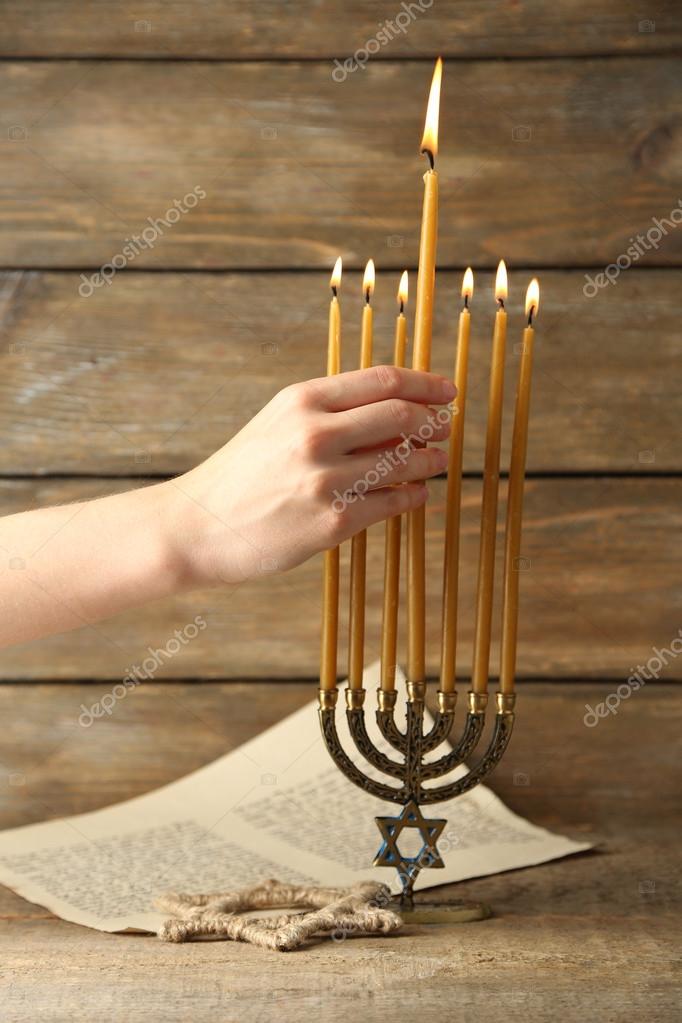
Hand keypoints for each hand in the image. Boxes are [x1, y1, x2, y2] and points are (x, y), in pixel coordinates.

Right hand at [164, 366, 455, 585]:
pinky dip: (412, 496)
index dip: (425, 384)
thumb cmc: (242, 472)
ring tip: (436, 461)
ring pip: (403, 462)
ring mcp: (325, 480)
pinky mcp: (332, 522)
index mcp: (303, 400)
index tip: (447, 390)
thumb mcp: (279, 424)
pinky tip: (415, 494)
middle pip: (401, 416)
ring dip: (429, 460)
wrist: (199, 525)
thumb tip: (399, 412)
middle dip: (434, 421)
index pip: (384, 380)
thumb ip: (332, 414)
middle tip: (446, 426)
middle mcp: (316, 434)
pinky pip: (391, 503)